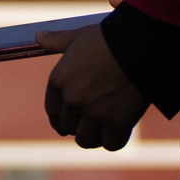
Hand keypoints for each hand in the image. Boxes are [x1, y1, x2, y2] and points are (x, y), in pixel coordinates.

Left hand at [45, 22, 147, 151]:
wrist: (141, 44)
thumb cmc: (109, 37)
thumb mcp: (78, 36)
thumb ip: (57, 40)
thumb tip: (38, 36)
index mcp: (59, 81)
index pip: (53, 111)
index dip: (60, 119)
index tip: (66, 124)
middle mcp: (73, 100)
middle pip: (69, 127)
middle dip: (80, 125)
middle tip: (93, 120)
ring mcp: (95, 113)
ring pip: (86, 140)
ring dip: (94, 136)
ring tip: (104, 130)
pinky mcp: (118, 123)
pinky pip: (111, 144)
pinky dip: (115, 140)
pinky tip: (120, 131)